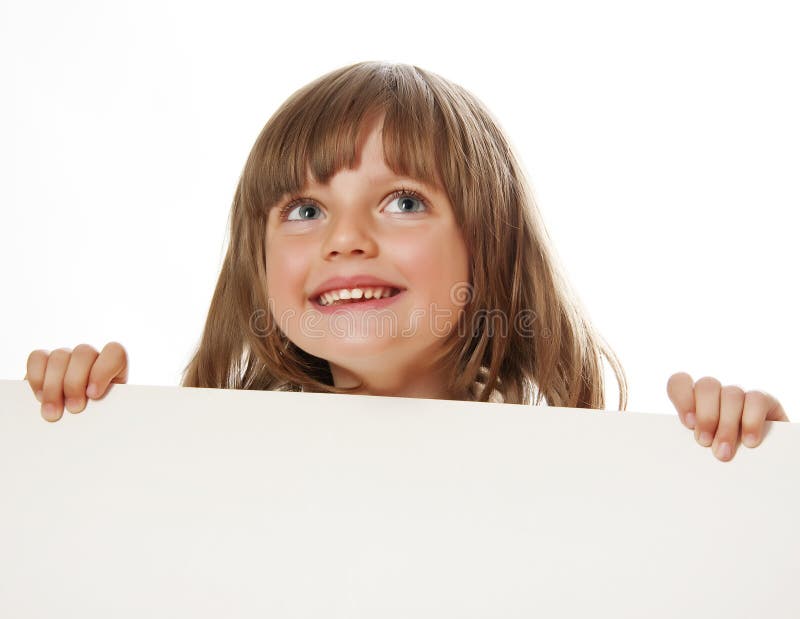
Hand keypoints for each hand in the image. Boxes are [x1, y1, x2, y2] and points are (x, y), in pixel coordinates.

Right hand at [25, 342, 128, 421]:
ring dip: (54, 386)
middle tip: (74, 409)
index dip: (104, 370)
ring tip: (53, 412)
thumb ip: (106, 407)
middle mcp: (90, 357)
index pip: (115, 352)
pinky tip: (40, 397)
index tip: (94, 395)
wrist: (76, 427)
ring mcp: (67, 356)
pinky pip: (37, 358)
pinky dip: (37, 378)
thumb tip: (100, 413)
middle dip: (75, 383)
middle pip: (84, 353)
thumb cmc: (96, 419)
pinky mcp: (43, 361)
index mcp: (113, 366)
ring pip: (60, 356)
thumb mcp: (106, 414)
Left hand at [666, 372, 788, 460]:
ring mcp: (741, 395)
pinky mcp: (766, 401)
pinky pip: (757, 400)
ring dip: (727, 425)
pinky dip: (751, 421)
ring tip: (725, 451)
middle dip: (706, 416)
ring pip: (731, 394)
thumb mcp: (703, 450)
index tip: (688, 423)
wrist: (763, 469)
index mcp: (694, 401)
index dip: (682, 397)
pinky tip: (749, 441)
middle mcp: (717, 393)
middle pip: (707, 386)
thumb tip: (687, 449)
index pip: (680, 382)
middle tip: (705, 443)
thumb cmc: (722, 459)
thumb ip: (693, 442)